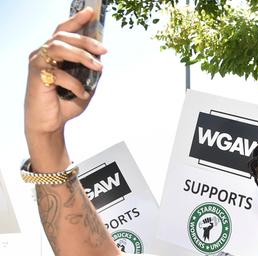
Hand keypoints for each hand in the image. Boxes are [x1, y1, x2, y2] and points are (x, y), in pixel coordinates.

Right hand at [25, 7, 106, 142]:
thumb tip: (102, 59)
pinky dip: (75, 83)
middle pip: (63, 37)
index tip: (90, 12)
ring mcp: (37, 63)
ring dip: (82, 55)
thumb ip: (90, 71)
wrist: (50, 124)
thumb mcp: (85, 84)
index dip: (76, 20)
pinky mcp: (36, 76)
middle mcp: (42, 54)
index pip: (63, 31)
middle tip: (104, 50)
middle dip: (87, 41)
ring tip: (97, 67)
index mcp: (53, 53)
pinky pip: (58, 73)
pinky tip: (82, 93)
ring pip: (58, 47)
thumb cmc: (65, 103)